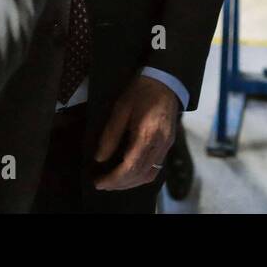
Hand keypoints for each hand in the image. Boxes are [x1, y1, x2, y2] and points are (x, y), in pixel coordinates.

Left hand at [93, 74, 180, 190]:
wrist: (166, 82)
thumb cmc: (140, 92)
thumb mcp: (121, 109)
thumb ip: (110, 134)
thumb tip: (99, 158)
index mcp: (146, 135)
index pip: (129, 167)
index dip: (113, 178)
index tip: (98, 182)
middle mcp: (159, 145)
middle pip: (139, 175)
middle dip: (119, 183)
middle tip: (101, 184)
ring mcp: (166, 146)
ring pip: (149, 175)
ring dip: (130, 183)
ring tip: (113, 182)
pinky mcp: (168, 145)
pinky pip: (156, 169)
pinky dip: (141, 177)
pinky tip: (129, 175)